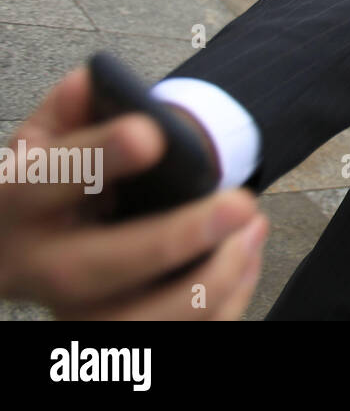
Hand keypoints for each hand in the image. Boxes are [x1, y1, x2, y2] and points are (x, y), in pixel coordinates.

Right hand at [0, 67, 268, 319]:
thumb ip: (71, 109)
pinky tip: (246, 259)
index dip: (96, 157)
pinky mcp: (113, 339)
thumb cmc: (56, 183)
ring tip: (252, 230)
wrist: (32, 242)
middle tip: (240, 202)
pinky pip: (172, 341)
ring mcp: (73, 312)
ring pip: (135, 324)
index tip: (150, 133)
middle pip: (94, 269)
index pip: (46, 181)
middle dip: (173, 239)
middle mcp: (36, 268)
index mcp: (16, 204)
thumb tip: (91, 83)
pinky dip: (221, 307)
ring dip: (208, 284)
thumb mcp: (50, 138)